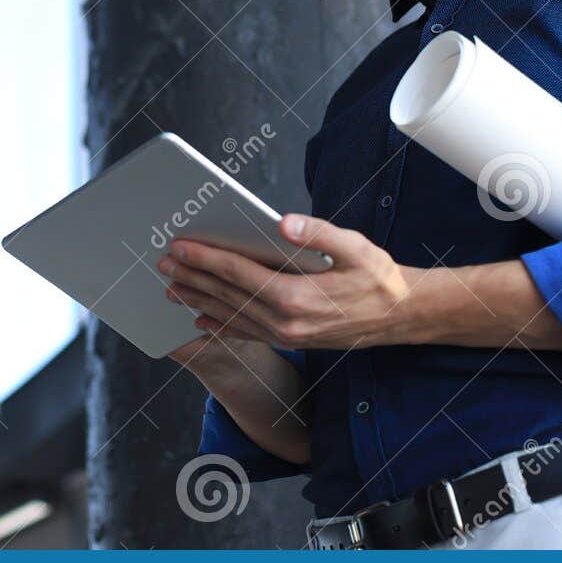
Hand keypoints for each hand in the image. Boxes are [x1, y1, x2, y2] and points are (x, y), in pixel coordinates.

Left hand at [156, 213, 422, 349]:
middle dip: (191, 277)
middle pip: (226, 295)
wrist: (400, 316)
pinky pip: (245, 332)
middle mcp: (285, 321)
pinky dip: (219, 323)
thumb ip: (317, 232)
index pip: (237, 273)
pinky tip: (200, 316)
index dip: (204, 258)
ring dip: (198, 299)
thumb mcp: (355, 246)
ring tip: (170, 286)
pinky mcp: (289, 340)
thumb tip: (282, 222)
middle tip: (160, 263)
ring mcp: (285, 335)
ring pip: (230, 315)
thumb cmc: (378, 276)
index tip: (178, 246)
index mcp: (295, 295)